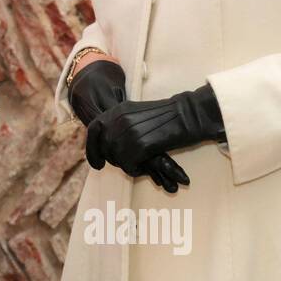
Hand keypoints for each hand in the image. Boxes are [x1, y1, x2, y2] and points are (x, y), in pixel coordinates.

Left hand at [69, 60, 191, 192]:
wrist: (189, 115)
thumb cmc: (167, 116)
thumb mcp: (136, 113)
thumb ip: (119, 124)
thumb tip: (106, 142)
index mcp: (116, 110)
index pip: (93, 129)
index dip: (92, 148)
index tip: (97, 163)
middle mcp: (118, 119)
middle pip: (104, 147)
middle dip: (114, 160)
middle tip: (129, 164)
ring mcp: (128, 131)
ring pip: (116, 158)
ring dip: (127, 165)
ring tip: (141, 164)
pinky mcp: (140, 144)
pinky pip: (128, 165)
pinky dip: (136, 170)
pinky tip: (146, 167)